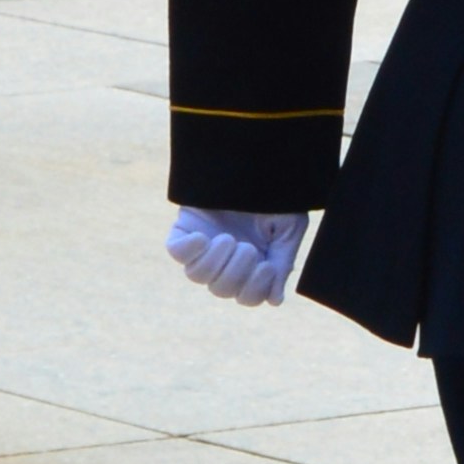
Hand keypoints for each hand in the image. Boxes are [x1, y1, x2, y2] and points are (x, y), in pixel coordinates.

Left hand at [166, 207, 310, 307]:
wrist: (257, 162)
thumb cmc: (276, 197)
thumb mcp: (288, 230)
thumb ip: (282, 264)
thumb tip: (274, 301)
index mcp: (253, 264)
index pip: (248, 297)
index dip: (255, 289)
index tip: (266, 266)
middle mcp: (225, 259)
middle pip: (221, 290)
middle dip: (236, 272)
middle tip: (247, 247)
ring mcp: (203, 246)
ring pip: (197, 276)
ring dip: (215, 263)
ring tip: (227, 239)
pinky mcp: (185, 228)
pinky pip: (176, 252)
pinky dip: (188, 250)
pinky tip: (204, 237)